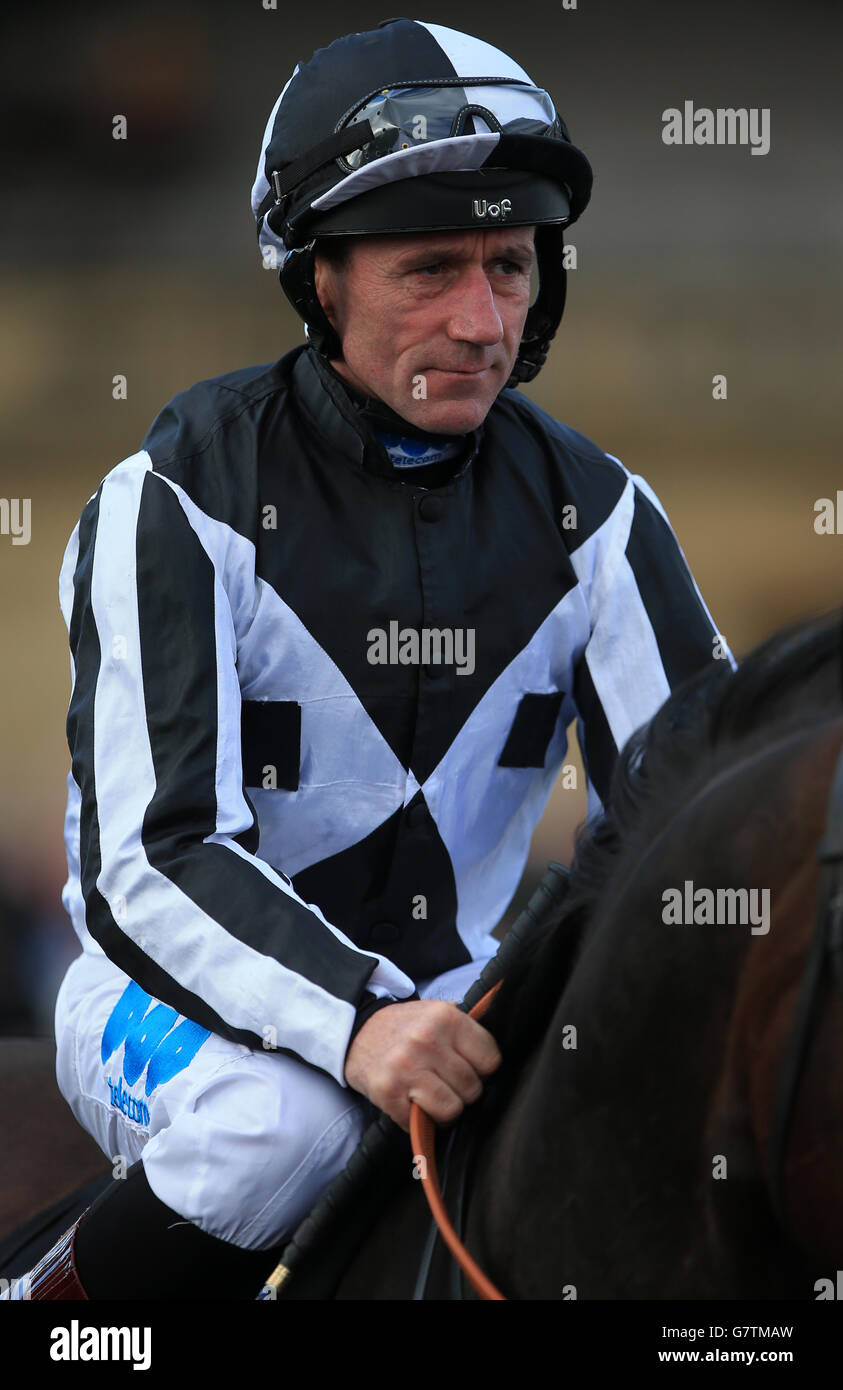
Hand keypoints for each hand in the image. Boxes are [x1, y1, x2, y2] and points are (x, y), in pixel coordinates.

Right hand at [344, 999, 501, 1131]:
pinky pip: (420, 1123)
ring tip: (433, 1096)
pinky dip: (418, 1119)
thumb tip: (499, 1057)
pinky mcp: (388, 1092)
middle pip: (472, 1089)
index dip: (483, 1069)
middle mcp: (426, 1041)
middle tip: (447, 1082)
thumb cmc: (406, 1026)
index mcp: (446, 1018)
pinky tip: (411, 1101)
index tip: (470, 1067)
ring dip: (445, 1109)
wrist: (357, 1030)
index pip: (490, 1061)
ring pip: (452, 1109)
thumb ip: (467, 1029)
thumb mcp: (438, 1012)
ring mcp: (406, 1068)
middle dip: (464, 1091)